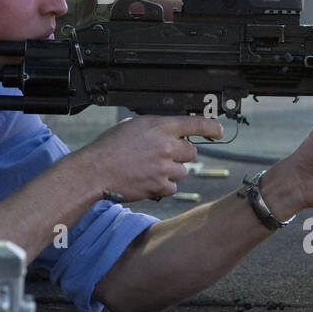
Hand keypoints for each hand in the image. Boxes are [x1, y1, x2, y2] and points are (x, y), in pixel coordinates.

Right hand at [84, 114, 224, 201]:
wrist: (94, 171)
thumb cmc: (109, 148)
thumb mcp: (132, 126)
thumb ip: (154, 128)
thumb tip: (169, 132)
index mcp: (159, 126)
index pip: (195, 124)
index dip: (211, 128)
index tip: (218, 131)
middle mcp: (165, 145)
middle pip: (191, 152)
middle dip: (181, 155)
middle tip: (163, 156)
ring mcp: (164, 166)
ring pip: (182, 171)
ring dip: (171, 172)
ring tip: (150, 169)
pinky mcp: (160, 185)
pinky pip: (172, 187)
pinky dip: (163, 186)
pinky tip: (147, 180)